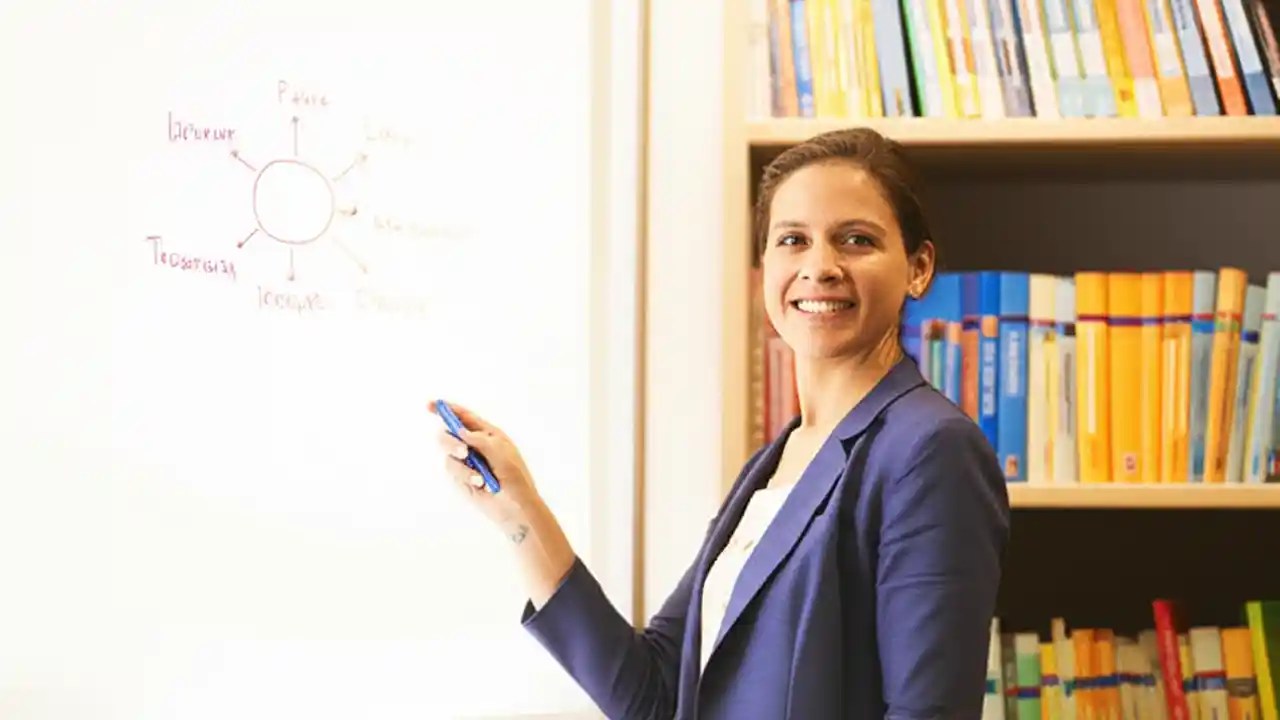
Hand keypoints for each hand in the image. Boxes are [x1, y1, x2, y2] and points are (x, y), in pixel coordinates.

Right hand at [429, 400, 542, 528]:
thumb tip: (459, 430)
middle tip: (463, 452)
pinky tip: (480, 482)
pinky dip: (465, 475)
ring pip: (448, 453)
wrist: (515, 506)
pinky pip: (453, 470)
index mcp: (487, 434)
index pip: (464, 417)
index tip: (430, 405)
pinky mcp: (461, 477)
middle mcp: (474, 445)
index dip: (447, 409)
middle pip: (449, 434)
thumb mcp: (501, 451)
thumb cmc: (515, 476)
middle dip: (451, 442)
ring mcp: (466, 462)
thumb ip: (479, 439)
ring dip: (462, 463)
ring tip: (479, 474)